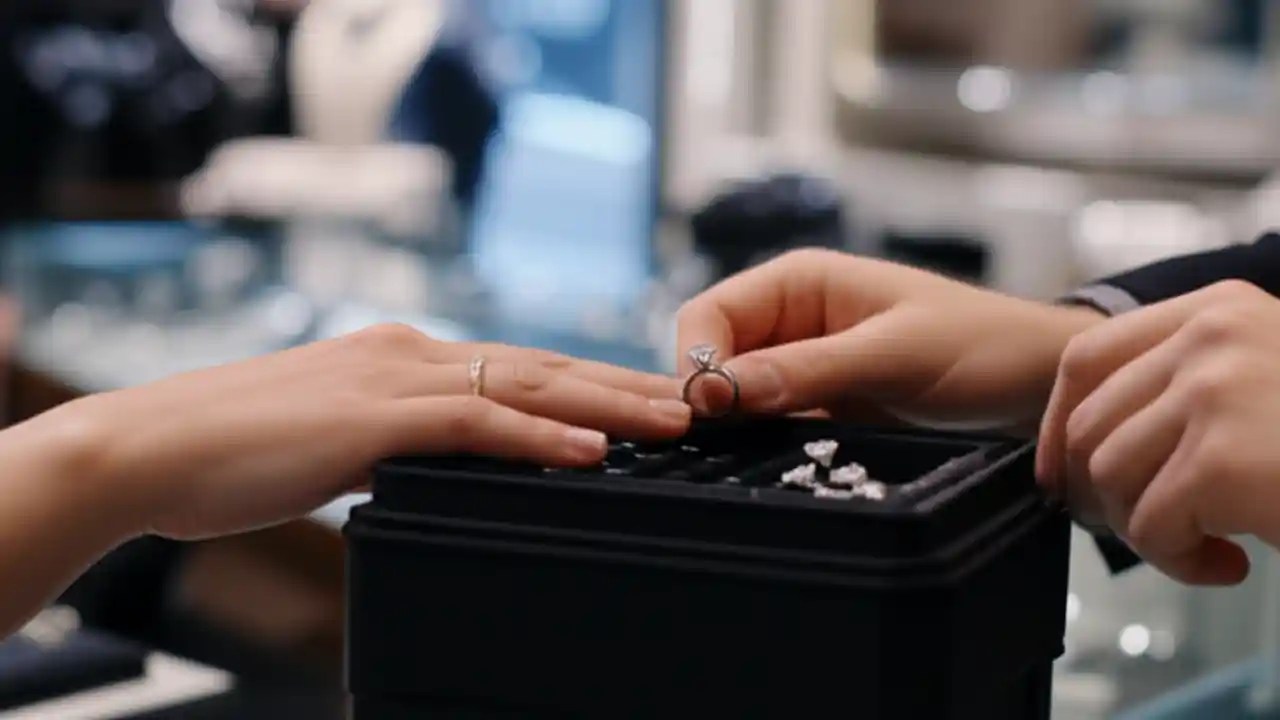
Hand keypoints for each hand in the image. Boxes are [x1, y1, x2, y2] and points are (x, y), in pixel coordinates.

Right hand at [43, 324, 688, 540]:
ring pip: (526, 385)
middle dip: (625, 385)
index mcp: (405, 358)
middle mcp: (411, 354)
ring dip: (608, 403)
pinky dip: (539, 437)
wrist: (152, 446)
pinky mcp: (374, 416)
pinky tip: (589, 450)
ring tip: (674, 420)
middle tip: (695, 400)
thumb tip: (445, 466)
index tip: (647, 399)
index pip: (520, 367)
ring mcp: (395, 378)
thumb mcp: (337, 441)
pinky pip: (475, 424)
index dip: (591, 381)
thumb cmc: (235, 452)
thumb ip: (396, 443)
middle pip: (543, 367)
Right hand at [676, 249, 1102, 432]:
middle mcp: (791, 322)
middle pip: (714, 357)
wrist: (1041, 389)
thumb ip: (808, 369)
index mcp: (799, 282)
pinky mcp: (822, 411)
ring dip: (735, 428)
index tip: (706, 411)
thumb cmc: (981, 348)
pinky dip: (763, 448)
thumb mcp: (894, 356)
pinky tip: (771, 468)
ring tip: (742, 462)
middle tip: (716, 448)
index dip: (695, 358)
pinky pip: (772, 428)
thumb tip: (720, 390)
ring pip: (738, 399)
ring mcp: (804, 369)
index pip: (710, 313)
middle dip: (709, 397)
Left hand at [1037, 280, 1279, 585]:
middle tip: (1149, 527)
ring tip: (1201, 544)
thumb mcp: (1261, 377)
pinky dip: (1177, 562)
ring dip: (1145, 531)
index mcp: (1216, 310)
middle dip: (1101, 493)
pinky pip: (1148, 526)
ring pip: (1109, 477)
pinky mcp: (1221, 458)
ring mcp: (1213, 392)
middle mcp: (1208, 338)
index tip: (1059, 471)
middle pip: (1089, 424)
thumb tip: (1083, 441)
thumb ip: (1185, 384)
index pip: (1086, 356)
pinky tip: (1231, 564)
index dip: (1056, 423)